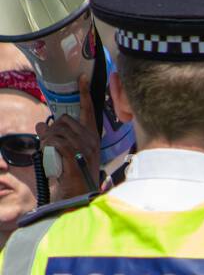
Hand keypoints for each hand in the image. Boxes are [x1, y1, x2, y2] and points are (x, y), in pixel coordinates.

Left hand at [36, 76, 100, 199]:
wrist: (78, 196)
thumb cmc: (73, 175)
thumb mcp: (66, 152)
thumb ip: (56, 137)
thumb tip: (40, 125)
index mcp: (93, 137)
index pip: (88, 110)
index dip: (84, 93)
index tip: (81, 78)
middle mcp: (91, 140)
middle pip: (65, 120)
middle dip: (52, 129)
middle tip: (48, 142)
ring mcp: (85, 147)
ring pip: (58, 130)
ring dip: (48, 139)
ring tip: (48, 151)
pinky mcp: (75, 154)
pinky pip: (56, 141)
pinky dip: (48, 145)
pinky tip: (49, 153)